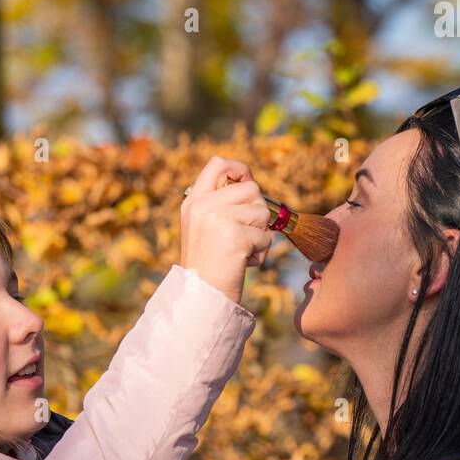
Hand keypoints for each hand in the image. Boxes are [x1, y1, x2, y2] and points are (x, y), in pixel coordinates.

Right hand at [180, 156, 272, 306]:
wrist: (200, 295)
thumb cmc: (207, 265)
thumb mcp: (203, 227)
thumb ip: (220, 205)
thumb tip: (252, 189)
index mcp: (194, 201)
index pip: (218, 164)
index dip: (239, 168)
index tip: (247, 180)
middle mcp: (204, 205)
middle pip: (251, 188)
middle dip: (257, 212)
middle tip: (244, 234)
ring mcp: (219, 219)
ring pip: (262, 212)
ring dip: (260, 234)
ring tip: (242, 251)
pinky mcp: (236, 236)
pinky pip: (265, 236)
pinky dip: (260, 252)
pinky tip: (243, 262)